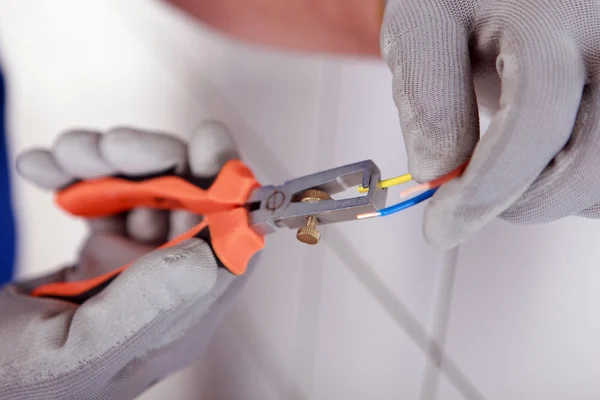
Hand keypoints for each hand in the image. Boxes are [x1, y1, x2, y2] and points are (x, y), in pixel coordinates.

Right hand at [1, 122, 252, 399]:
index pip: (230, 250)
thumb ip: (144, 308)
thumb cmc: (12, 381)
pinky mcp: (101, 255)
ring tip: (68, 151)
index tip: (206, 143)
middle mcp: (167, 291)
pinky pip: (105, 202)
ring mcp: (134, 270)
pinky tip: (41, 167)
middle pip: (190, 210)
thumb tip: (209, 256)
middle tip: (113, 143)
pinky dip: (76, 177)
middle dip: (157, 165)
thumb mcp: (75, 353)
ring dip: (111, 164)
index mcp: (177, 322)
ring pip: (147, 196)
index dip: (229, 194)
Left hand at [381, 0, 599, 247]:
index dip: (487, 186)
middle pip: (591, 161)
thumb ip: (427, 95)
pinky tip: (547, 163)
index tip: (443, 223)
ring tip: (512, 169)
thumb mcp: (424, 25)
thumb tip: (439, 173)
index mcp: (549, 19)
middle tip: (475, 201)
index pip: (534, 120)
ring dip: (558, 197)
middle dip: (525, 201)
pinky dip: (581, 187)